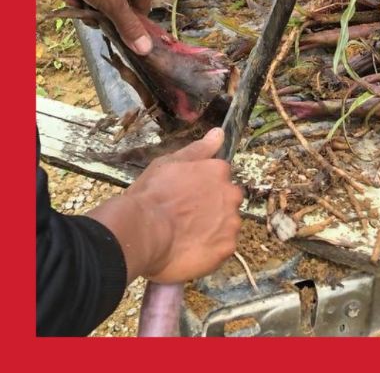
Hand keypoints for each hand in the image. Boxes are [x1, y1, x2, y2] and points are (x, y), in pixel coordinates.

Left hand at [36, 0, 153, 54]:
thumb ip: (128, 26)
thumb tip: (146, 50)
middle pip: (122, 2)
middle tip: (89, 16)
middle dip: (103, 12)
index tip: (109, 30)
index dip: (126, 22)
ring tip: (75, 1)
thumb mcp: (111, 2)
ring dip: (89, 4)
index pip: (142, 7)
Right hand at [88, 128, 242, 283]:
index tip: (187, 199)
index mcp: (218, 171)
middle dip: (213, 208)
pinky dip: (210, 251)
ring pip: (226, 226)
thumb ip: (199, 150)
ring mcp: (231, 222)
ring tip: (186, 238)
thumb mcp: (169, 163)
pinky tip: (191, 251)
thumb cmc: (152, 195)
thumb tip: (219, 133)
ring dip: (213, 230)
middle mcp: (231, 194)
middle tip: (187, 219)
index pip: (220, 179)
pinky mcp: (226, 248)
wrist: (142, 230)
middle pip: (228, 201)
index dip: (203, 190)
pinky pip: (222, 248)